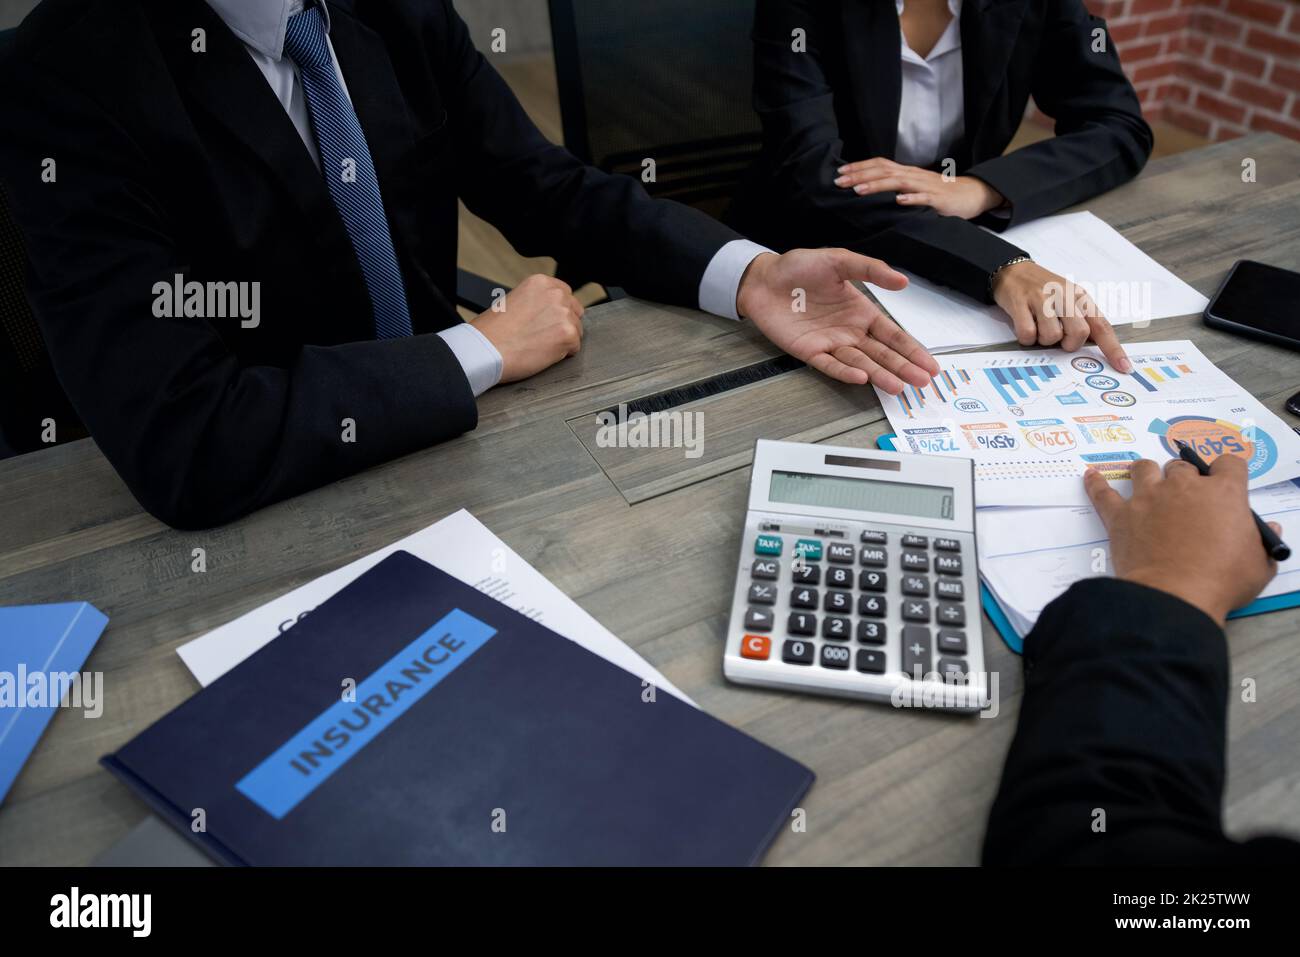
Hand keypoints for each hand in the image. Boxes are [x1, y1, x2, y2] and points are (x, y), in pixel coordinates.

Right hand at [470, 274, 583, 382]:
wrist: (486, 349)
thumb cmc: (492, 331)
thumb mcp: (513, 300)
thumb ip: (536, 301)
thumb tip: (549, 312)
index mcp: (541, 282)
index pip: (565, 294)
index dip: (558, 311)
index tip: (548, 321)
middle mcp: (555, 294)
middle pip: (575, 311)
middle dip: (564, 324)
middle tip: (544, 336)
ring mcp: (564, 314)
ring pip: (577, 330)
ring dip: (563, 340)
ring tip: (539, 346)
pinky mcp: (568, 334)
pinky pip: (575, 348)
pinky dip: (563, 355)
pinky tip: (543, 354)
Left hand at [736, 249, 939, 392]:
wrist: (764, 278)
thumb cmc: (799, 267)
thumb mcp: (839, 261)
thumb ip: (870, 270)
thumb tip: (903, 281)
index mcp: (861, 312)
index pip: (893, 335)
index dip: (912, 350)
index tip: (930, 364)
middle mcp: (849, 332)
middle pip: (882, 354)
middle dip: (903, 368)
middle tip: (922, 382)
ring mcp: (830, 343)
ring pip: (860, 363)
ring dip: (880, 375)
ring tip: (899, 387)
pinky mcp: (809, 351)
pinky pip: (830, 365)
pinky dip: (845, 372)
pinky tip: (862, 378)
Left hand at [834, 158, 1002, 219]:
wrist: (971, 194)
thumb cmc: (939, 193)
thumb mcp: (914, 187)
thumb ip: (896, 186)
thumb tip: (870, 190)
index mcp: (906, 173)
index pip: (879, 165)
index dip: (859, 167)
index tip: (839, 172)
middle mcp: (913, 176)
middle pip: (883, 171)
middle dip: (859, 176)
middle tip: (839, 181)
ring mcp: (925, 187)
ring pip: (898, 182)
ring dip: (877, 186)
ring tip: (858, 191)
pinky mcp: (938, 199)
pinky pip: (923, 198)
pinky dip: (911, 199)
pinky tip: (898, 201)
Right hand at [992, 260, 1130, 371]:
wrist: (1012, 270)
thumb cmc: (1042, 289)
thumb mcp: (1068, 298)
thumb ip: (1082, 319)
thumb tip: (1092, 345)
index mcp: (1080, 297)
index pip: (1102, 326)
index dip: (1114, 349)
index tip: (1124, 367)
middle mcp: (1064, 296)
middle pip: (1079, 333)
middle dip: (1067, 343)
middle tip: (1058, 336)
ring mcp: (1042, 298)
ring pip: (1052, 336)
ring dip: (1043, 340)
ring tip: (1037, 326)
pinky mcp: (1020, 303)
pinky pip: (1027, 334)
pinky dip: (1026, 337)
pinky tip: (1025, 323)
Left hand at [1084, 456, 1279, 624]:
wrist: (1174, 596)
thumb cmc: (1221, 581)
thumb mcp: (1259, 565)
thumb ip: (1263, 542)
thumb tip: (1269, 530)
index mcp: (1224, 493)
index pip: (1229, 463)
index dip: (1228, 471)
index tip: (1226, 481)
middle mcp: (1184, 487)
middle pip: (1183, 467)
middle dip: (1185, 479)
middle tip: (1185, 498)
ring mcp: (1149, 498)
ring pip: (1145, 469)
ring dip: (1147, 473)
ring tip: (1148, 483)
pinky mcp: (1120, 516)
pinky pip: (1102, 493)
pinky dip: (1096, 484)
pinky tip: (1091, 476)